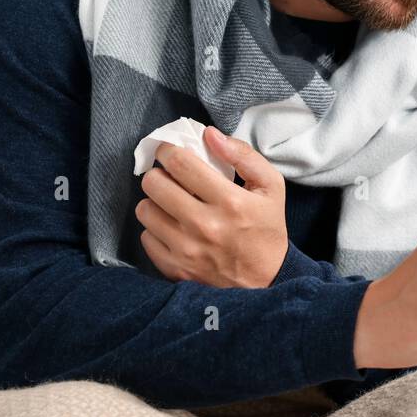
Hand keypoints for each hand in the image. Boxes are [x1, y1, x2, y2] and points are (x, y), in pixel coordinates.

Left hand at [136, 126, 288, 287]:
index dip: (169, 150)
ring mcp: (186, 250)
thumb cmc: (267, 229)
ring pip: (145, 210)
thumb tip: (209, 135)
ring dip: (155, 202)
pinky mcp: (175, 268)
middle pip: (154, 184)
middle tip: (171, 178)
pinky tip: (173, 227)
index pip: (180, 163)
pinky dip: (156, 229)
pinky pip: (146, 238)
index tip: (171, 151)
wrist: (267, 281)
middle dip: (159, 174)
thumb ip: (243, 155)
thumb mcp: (271, 187)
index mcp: (229, 201)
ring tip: (171, 203)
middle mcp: (204, 225)